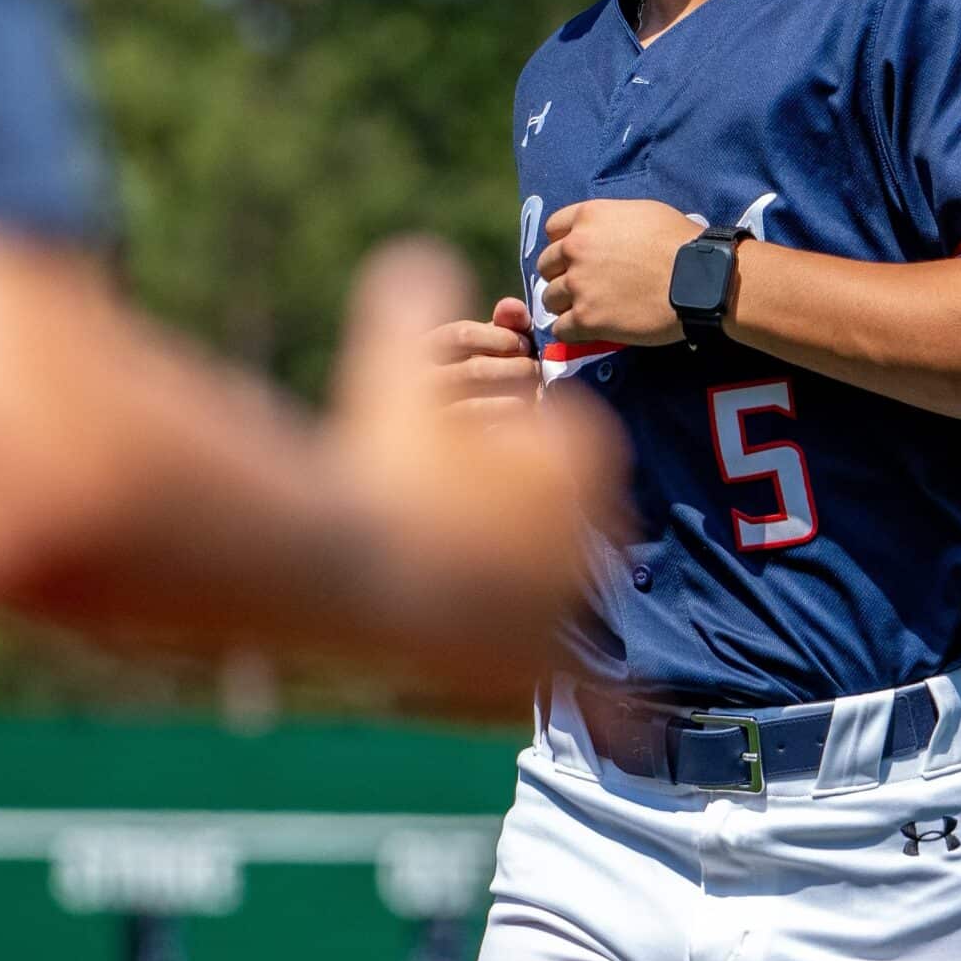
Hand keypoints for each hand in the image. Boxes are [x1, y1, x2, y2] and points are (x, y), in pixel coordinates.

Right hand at [329, 242, 627, 717]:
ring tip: (480, 582)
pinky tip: (597, 702)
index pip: (568, 442)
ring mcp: (569, 598)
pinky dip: (605, 697)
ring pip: (571, 588)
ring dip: (542, 586)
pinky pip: (594, 687)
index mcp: (577, 454)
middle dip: (531, 514)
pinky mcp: (543, 662)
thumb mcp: (395, 367)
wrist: (355, 569)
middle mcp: (590, 527)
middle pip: (573, 518)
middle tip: (462, 518)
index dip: (519, 442)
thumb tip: (416, 258)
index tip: (475, 452)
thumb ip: (409, 304)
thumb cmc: (380, 462)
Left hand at [537, 200, 702, 346]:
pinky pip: (560, 329)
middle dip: (561, 276)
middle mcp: (575, 247)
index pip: (552, 230)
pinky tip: (589, 330)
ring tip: (588, 310)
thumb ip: (611, 223)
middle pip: (546, 266)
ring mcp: (578, 284)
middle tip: (583, 287)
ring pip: (549, 298)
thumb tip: (606, 236)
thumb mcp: (642, 213)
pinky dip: (571, 331)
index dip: (563, 245)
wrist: (698, 280)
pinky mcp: (586, 319)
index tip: (576, 257)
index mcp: (589, 217)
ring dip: (565, 305)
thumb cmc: (680, 242)